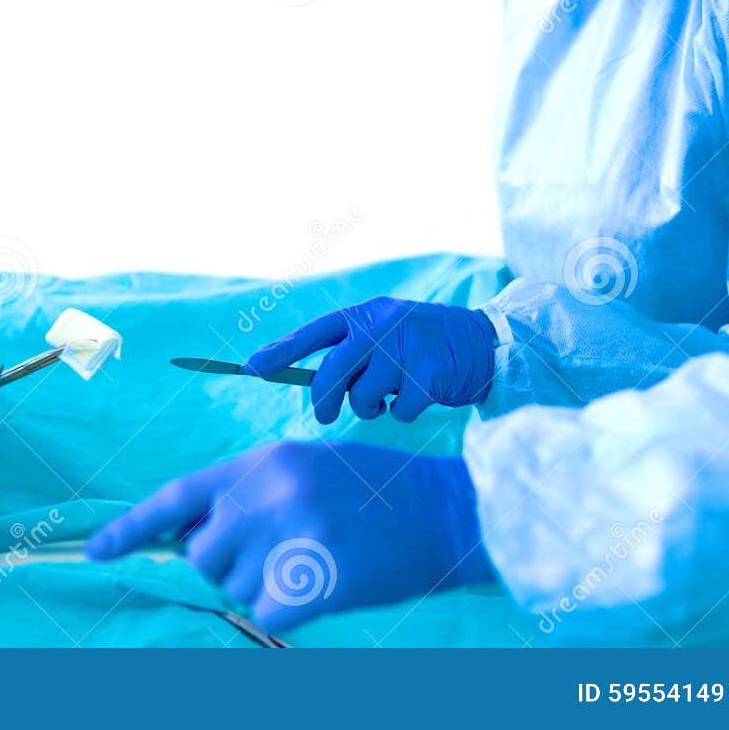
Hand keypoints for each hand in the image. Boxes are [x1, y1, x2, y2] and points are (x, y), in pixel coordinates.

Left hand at [85, 442, 493, 630]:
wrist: (446, 510)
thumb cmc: (374, 489)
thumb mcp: (303, 468)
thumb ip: (248, 495)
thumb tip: (194, 537)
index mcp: (261, 462)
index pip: (176, 498)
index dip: (130, 528)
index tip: (93, 553)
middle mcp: (267, 495)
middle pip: (202, 554)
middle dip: (224, 564)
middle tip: (279, 551)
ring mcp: (291, 538)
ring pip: (232, 589)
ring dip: (260, 588)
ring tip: (311, 561)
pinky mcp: (315, 582)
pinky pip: (267, 615)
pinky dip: (285, 612)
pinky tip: (322, 586)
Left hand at [245, 297, 496, 422]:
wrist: (479, 342)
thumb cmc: (418, 343)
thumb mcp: (382, 331)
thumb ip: (350, 350)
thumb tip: (310, 385)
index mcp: (363, 316)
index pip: (313, 334)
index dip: (280, 352)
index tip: (249, 368)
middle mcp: (380, 328)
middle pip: (331, 374)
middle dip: (323, 401)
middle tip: (325, 414)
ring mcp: (404, 351)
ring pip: (363, 399)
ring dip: (372, 406)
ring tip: (392, 391)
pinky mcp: (428, 377)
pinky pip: (397, 412)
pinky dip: (404, 412)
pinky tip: (420, 393)